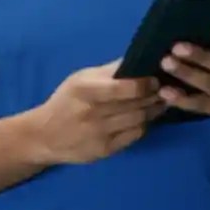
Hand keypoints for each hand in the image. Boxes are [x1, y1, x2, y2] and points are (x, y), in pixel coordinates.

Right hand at [32, 59, 164, 164]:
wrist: (44, 136)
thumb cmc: (65, 102)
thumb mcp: (79, 80)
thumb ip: (108, 71)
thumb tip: (137, 59)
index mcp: (85, 91)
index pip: (123, 88)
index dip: (144, 84)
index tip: (154, 79)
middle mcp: (93, 113)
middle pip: (136, 104)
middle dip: (154, 96)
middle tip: (165, 89)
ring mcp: (100, 134)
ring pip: (140, 120)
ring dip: (154, 110)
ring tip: (160, 101)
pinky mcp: (106, 150)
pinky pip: (135, 135)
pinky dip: (144, 124)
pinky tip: (146, 117)